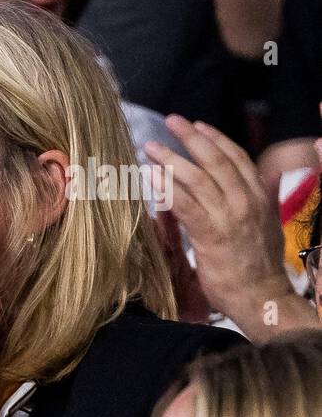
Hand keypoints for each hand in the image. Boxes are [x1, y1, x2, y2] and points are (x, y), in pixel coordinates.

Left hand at [144, 116, 293, 327]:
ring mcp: (230, 216)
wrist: (262, 295)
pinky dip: (166, 188)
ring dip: (172, 159)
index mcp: (260, 196)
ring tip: (151, 146)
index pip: (237, 158)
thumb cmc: (257, 264)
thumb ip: (263, 198)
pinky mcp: (212, 234)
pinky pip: (185, 205)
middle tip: (171, 121)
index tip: (197, 125)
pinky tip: (149, 177)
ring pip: (198, 178)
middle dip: (192, 138)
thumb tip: (264, 177)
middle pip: (217, 160)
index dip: (216, 139)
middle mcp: (247, 201)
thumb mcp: (266, 224)